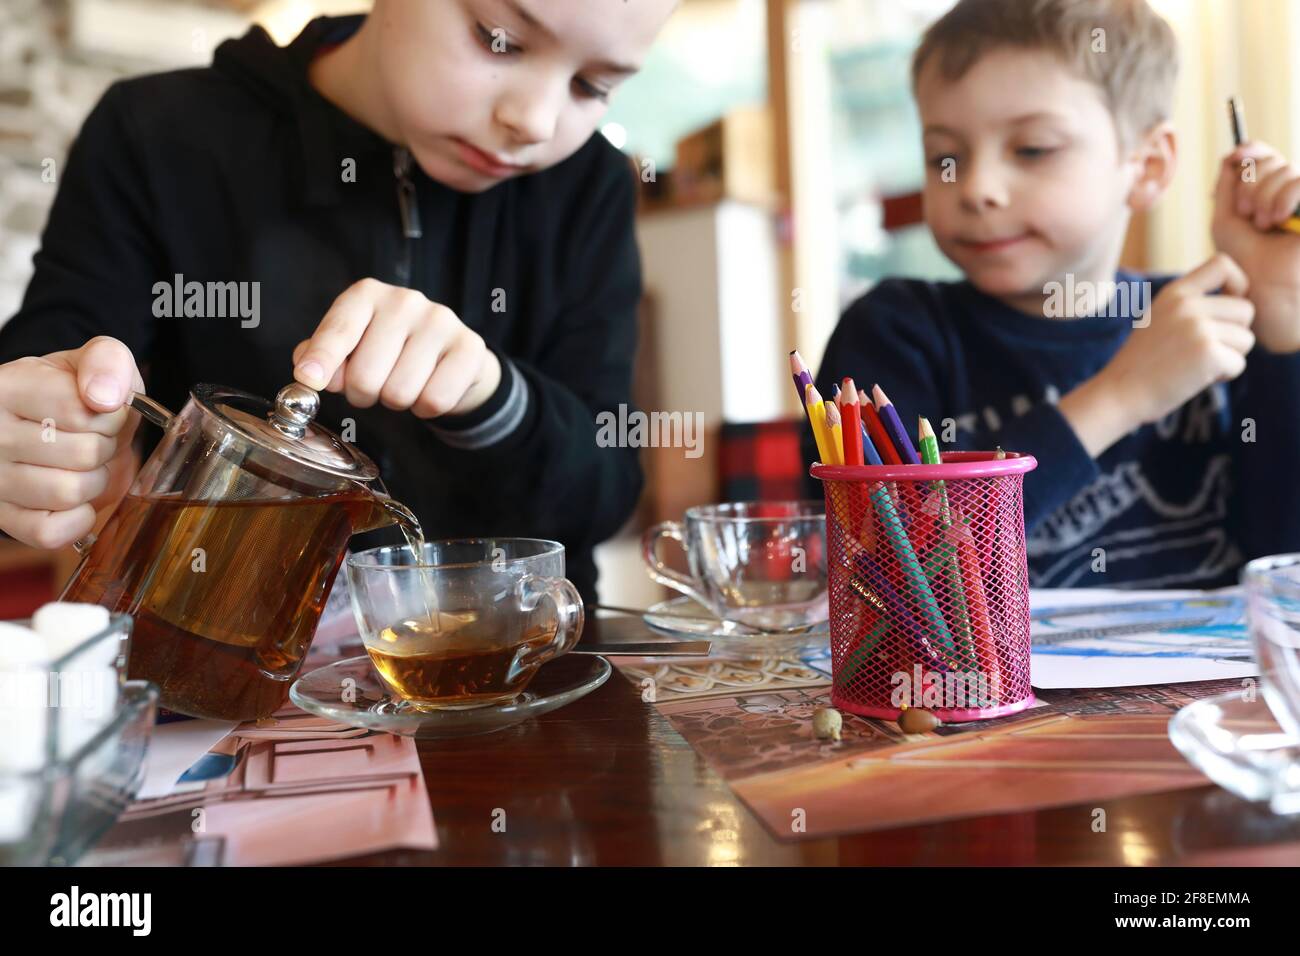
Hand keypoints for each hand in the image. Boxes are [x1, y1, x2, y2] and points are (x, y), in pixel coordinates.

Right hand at [0, 336, 144, 548]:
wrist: (51, 427)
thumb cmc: (73, 394)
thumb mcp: (92, 361)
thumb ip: (106, 361)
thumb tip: (105, 399)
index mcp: (5, 388)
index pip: (81, 412)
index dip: (111, 417)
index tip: (102, 413)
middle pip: (82, 455)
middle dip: (104, 448)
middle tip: (91, 440)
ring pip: (69, 493)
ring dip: (93, 481)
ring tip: (80, 465)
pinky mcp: (4, 518)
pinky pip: (51, 532)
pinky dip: (77, 518)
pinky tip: (73, 497)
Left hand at [292, 279, 500, 417]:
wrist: (450, 354)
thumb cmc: (391, 350)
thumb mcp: (351, 346)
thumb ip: (322, 356)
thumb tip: (309, 373)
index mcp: (367, 295)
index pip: (339, 331)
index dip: (322, 359)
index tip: (308, 378)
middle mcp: (404, 301)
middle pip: (366, 376)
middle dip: (364, 395)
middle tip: (374, 387)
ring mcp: (440, 321)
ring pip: (400, 393)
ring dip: (397, 403)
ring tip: (403, 384)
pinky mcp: (469, 346)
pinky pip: (435, 400)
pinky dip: (426, 408)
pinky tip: (428, 389)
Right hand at [1060, 253, 1254, 455]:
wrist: (1118, 394)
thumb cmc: (1142, 364)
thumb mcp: (1160, 319)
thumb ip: (1192, 305)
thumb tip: (1240, 301)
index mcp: (1175, 293)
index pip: (1223, 264)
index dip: (1238, 283)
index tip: (1228, 307)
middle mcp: (1187, 305)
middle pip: (1245, 310)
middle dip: (1234, 335)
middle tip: (1205, 351)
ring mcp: (1198, 328)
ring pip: (1246, 339)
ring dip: (1229, 357)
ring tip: (1196, 365)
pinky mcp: (1208, 354)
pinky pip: (1239, 363)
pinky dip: (1224, 376)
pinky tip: (1196, 379)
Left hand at [1212, 142, 1299, 351]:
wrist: (1263, 288)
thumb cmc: (1242, 261)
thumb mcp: (1225, 220)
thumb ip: (1227, 188)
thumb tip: (1231, 157)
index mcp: (1265, 193)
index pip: (1263, 156)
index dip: (1250, 150)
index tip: (1235, 156)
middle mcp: (1288, 193)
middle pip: (1270, 160)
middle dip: (1250, 184)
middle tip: (1247, 214)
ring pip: (1285, 169)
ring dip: (1264, 196)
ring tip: (1261, 224)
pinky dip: (1284, 197)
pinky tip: (1277, 221)